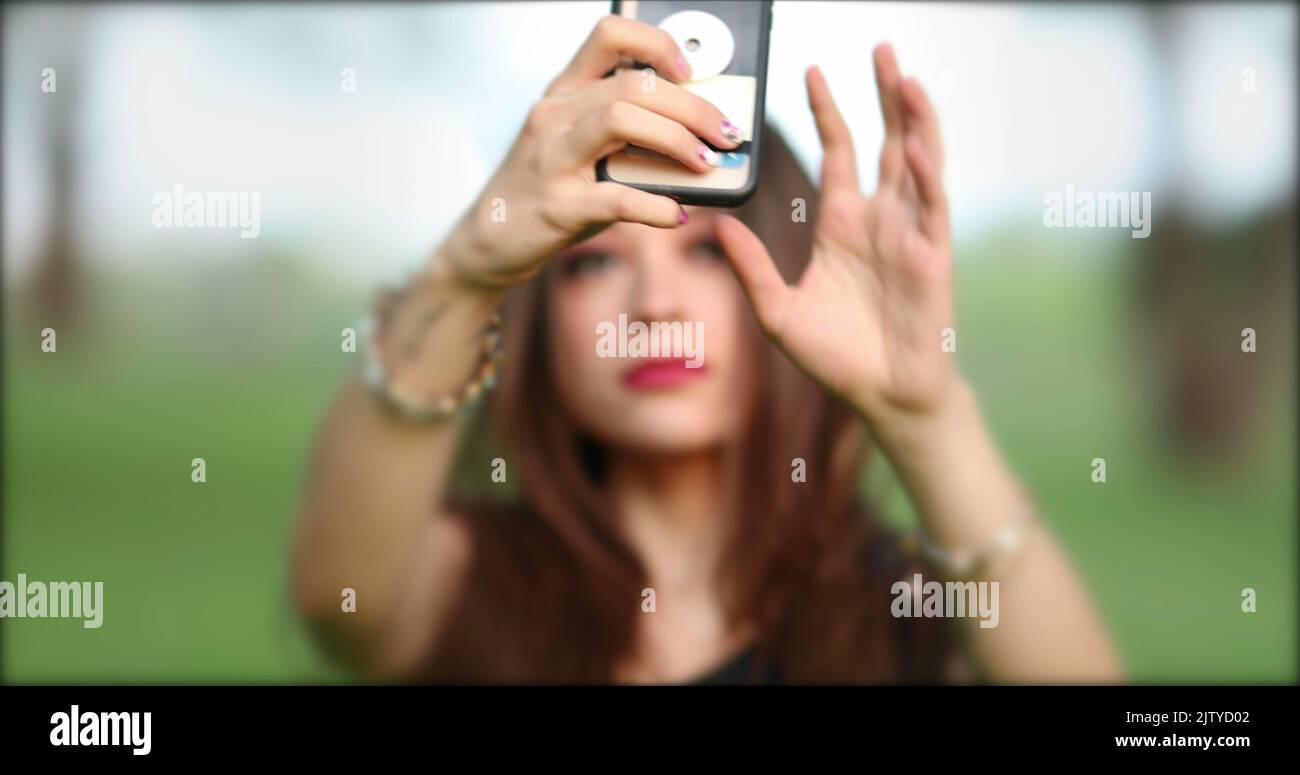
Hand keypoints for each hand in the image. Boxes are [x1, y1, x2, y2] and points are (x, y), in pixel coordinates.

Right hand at [440, 14, 742, 290]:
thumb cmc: (547, 190)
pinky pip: (616, 198)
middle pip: (633, 85)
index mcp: (564, 92)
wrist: (489, 242)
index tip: (691, 71)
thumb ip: (625, 132)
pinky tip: (677, 214)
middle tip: (725, 134)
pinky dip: (655, 206)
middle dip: (692, 106)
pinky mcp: (557, 205)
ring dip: (676, 139)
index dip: (658, 44)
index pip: (610, 36)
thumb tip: (698, 135)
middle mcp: (555, 115)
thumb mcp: (578, 146)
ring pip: (621, 120)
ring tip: (706, 164)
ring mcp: (552, 158)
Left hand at [716, 44, 956, 437]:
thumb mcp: (778, 312)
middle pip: (885, 141)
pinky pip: (929, 207)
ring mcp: (909, 234)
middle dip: (884, 95)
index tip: (813, 69)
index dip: (828, 111)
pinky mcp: (932, 257)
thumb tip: (718, 226)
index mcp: (842, 225)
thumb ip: (751, 269)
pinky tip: (911, 146)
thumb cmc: (836, 357)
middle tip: (881, 48)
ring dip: (915, 120)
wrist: (881, 396)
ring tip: (906, 77)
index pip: (838, 152)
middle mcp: (879, 219)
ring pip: (917, 162)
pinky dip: (922, 175)